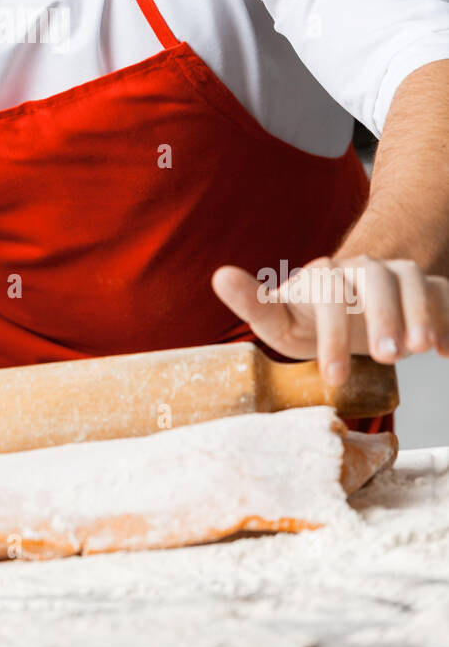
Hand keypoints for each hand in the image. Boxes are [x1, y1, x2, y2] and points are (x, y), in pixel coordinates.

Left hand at [212, 255, 448, 384]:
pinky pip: (441, 294)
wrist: (349, 313)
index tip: (334, 377)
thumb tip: (220, 276)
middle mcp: (361, 269)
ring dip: (416, 313)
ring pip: (410, 280)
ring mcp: (395, 276)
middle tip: (386, 357)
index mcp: (323, 276)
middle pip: (374, 279)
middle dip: (381, 316)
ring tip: (418, 350)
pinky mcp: (425, 289)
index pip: (326, 293)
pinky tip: (444, 352)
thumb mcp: (280, 322)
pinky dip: (446, 319)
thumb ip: (254, 303)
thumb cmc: (310, 321)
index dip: (332, 335)